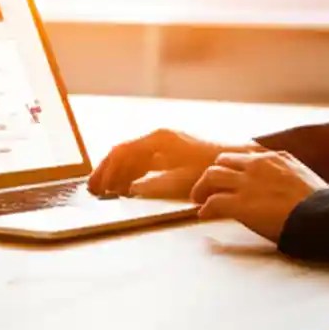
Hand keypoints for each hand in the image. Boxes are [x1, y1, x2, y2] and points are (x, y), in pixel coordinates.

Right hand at [87, 129, 262, 199]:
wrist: (234, 162)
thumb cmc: (209, 170)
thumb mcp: (180, 181)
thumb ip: (152, 185)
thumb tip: (129, 189)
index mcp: (157, 141)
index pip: (121, 153)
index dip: (106, 170)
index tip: (97, 186)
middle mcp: (157, 138)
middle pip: (123, 153)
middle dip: (107, 171)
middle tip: (94, 189)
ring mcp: (164, 144)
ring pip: (131, 158)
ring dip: (118, 174)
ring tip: (107, 191)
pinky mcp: (170, 152)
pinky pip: (143, 161)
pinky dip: (131, 173)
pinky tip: (127, 187)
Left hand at [191, 151, 328, 242]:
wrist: (324, 217)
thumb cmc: (322, 206)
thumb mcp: (306, 179)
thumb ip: (290, 178)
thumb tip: (287, 189)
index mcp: (276, 157)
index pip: (246, 156)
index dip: (234, 167)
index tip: (230, 176)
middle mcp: (258, 164)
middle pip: (223, 160)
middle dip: (214, 173)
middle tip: (208, 186)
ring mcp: (247, 183)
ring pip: (212, 175)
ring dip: (202, 187)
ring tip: (198, 198)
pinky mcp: (240, 203)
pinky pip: (213, 202)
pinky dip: (205, 208)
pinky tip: (203, 214)